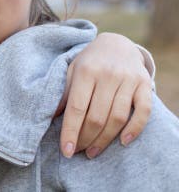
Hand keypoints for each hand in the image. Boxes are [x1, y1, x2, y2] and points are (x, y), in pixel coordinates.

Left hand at [56, 32, 152, 158]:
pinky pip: (143, 111)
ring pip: (118, 117)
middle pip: (96, 117)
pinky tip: (123, 141)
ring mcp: (128, 80)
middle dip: (86, 139)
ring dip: (105, 140)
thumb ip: (63, 93)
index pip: (76, 108)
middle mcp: (107, 75)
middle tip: (80, 152)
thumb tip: (51, 118)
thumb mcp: (72, 71)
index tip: (66, 151)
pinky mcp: (144, 84)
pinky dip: (135, 128)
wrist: (117, 43)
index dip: (70, 131)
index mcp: (85, 71)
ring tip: (94, 151)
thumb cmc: (89, 61)